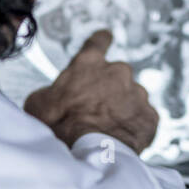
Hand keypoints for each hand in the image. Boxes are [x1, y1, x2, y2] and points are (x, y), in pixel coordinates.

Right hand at [23, 29, 157, 152]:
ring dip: (122, 109)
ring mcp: (137, 93)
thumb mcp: (38, 102)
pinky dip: (135, 126)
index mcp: (89, 64)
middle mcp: (117, 73)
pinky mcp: (150, 115)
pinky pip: (144, 118)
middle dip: (109, 89)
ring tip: (106, 127)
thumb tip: (50, 97)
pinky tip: (120, 136)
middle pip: (116, 75)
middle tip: (95, 109)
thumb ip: (50, 91)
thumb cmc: (62, 127)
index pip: (98, 42)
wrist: (90, 151)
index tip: (106, 37)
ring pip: (132, 98)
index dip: (101, 40)